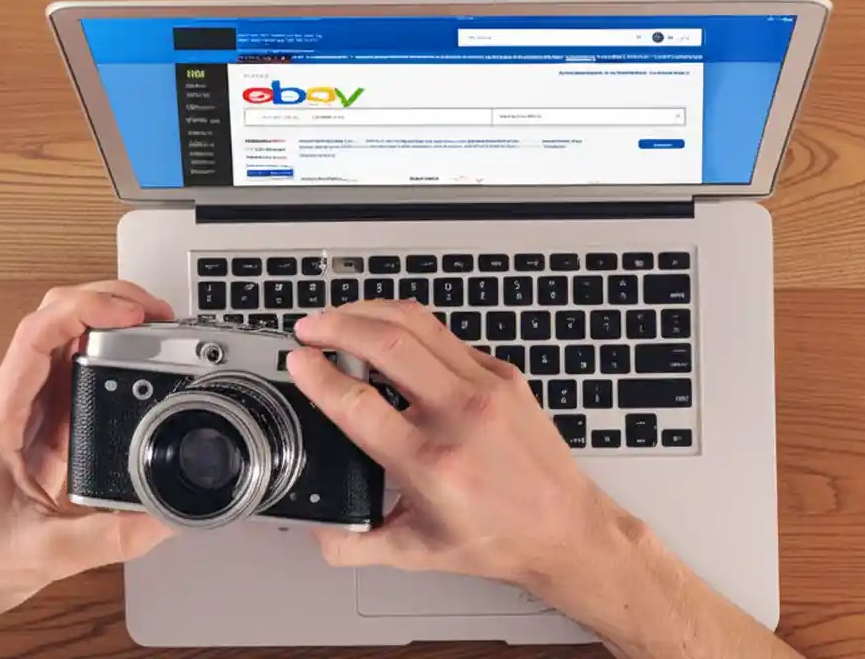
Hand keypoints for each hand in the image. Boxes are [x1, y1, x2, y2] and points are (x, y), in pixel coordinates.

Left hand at [0, 281, 174, 656]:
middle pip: (55, 322)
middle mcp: (9, 408)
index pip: (40, 333)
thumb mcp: (42, 555)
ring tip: (154, 335)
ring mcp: (21, 420)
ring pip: (64, 350)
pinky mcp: (33, 439)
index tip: (134, 312)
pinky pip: (71, 388)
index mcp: (1, 417)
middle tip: (157, 314)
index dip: (90, 308)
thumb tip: (165, 516)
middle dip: (109, 303)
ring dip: (108, 331)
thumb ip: (112, 538)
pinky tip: (133, 381)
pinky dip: (107, 370)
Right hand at [287, 300, 624, 591]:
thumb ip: (355, 544)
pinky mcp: (505, 375)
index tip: (298, 361)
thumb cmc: (500, 538)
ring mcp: (487, 388)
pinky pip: (447, 337)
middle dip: (336, 325)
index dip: (318, 375)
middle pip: (387, 343)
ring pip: (419, 324)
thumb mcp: (417, 552)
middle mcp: (460, 417)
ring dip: (370, 312)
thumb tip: (317, 528)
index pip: (359, 403)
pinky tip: (388, 333)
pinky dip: (409, 327)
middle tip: (308, 328)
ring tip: (340, 317)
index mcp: (431, 463)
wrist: (566, 528)